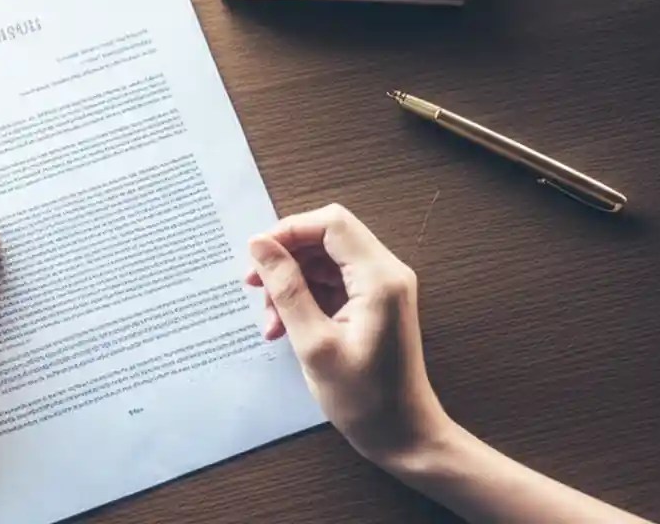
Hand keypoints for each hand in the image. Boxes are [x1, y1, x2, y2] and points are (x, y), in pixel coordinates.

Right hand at [246, 204, 449, 464]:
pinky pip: (332, 282)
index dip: (288, 231)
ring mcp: (382, 288)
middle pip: (326, 237)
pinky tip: (285, 327)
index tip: (256, 256)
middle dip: (286, 258)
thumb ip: (286, 289)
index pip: (330, 223)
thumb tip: (259, 246)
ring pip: (325, 261)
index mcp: (379, 278)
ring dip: (291, 283)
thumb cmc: (366, 400)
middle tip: (254, 287)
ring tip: (271, 322)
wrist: (404, 436)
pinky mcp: (374, 303)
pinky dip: (305, 298)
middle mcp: (386, 273)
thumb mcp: (314, 344)